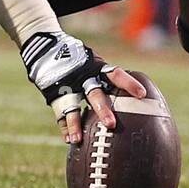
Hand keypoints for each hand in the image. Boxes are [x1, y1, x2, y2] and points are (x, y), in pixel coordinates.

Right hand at [20, 30, 144, 143]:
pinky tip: (70, 140)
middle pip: (95, 94)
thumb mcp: (94, 64)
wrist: (45, 47)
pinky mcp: (53, 93)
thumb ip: (109, 79)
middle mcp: (83, 77)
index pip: (116, 75)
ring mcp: (67, 86)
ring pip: (72, 106)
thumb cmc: (80, 61)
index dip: (129, 83)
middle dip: (102, 109)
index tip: (142, 94)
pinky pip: (59, 113)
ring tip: (78, 138)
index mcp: (97, 68)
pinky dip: (65, 127)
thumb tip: (140, 97)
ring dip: (75, 123)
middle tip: (111, 124)